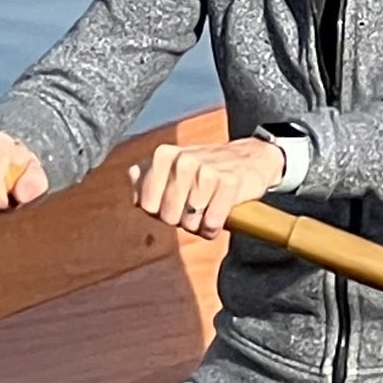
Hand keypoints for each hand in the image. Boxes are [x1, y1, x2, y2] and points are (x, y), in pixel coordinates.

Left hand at [128, 138, 286, 238]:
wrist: (249, 157)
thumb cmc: (204, 169)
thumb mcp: (172, 165)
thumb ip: (146, 175)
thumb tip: (133, 176)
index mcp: (164, 155)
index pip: (148, 206)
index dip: (162, 212)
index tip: (175, 203)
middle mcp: (183, 160)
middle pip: (169, 217)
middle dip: (181, 219)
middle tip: (194, 207)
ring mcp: (206, 171)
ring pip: (191, 222)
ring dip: (200, 223)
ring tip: (208, 208)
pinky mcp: (229, 183)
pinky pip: (212, 224)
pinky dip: (214, 227)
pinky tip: (219, 216)